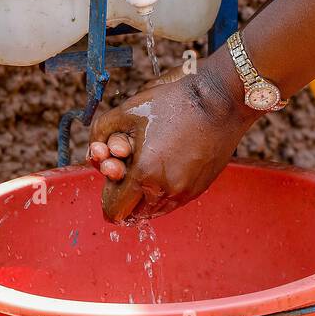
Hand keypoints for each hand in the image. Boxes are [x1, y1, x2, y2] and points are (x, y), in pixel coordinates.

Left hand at [88, 61, 252, 221]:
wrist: (219, 101)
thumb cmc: (173, 102)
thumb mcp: (128, 110)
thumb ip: (100, 132)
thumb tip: (95, 151)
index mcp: (144, 174)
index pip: (114, 211)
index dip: (108, 195)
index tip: (114, 176)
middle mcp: (165, 191)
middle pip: (133, 214)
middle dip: (125, 194)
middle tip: (129, 166)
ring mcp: (185, 193)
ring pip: (154, 210)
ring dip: (145, 194)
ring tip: (149, 163)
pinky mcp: (199, 189)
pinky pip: (173, 202)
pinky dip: (164, 190)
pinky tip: (166, 163)